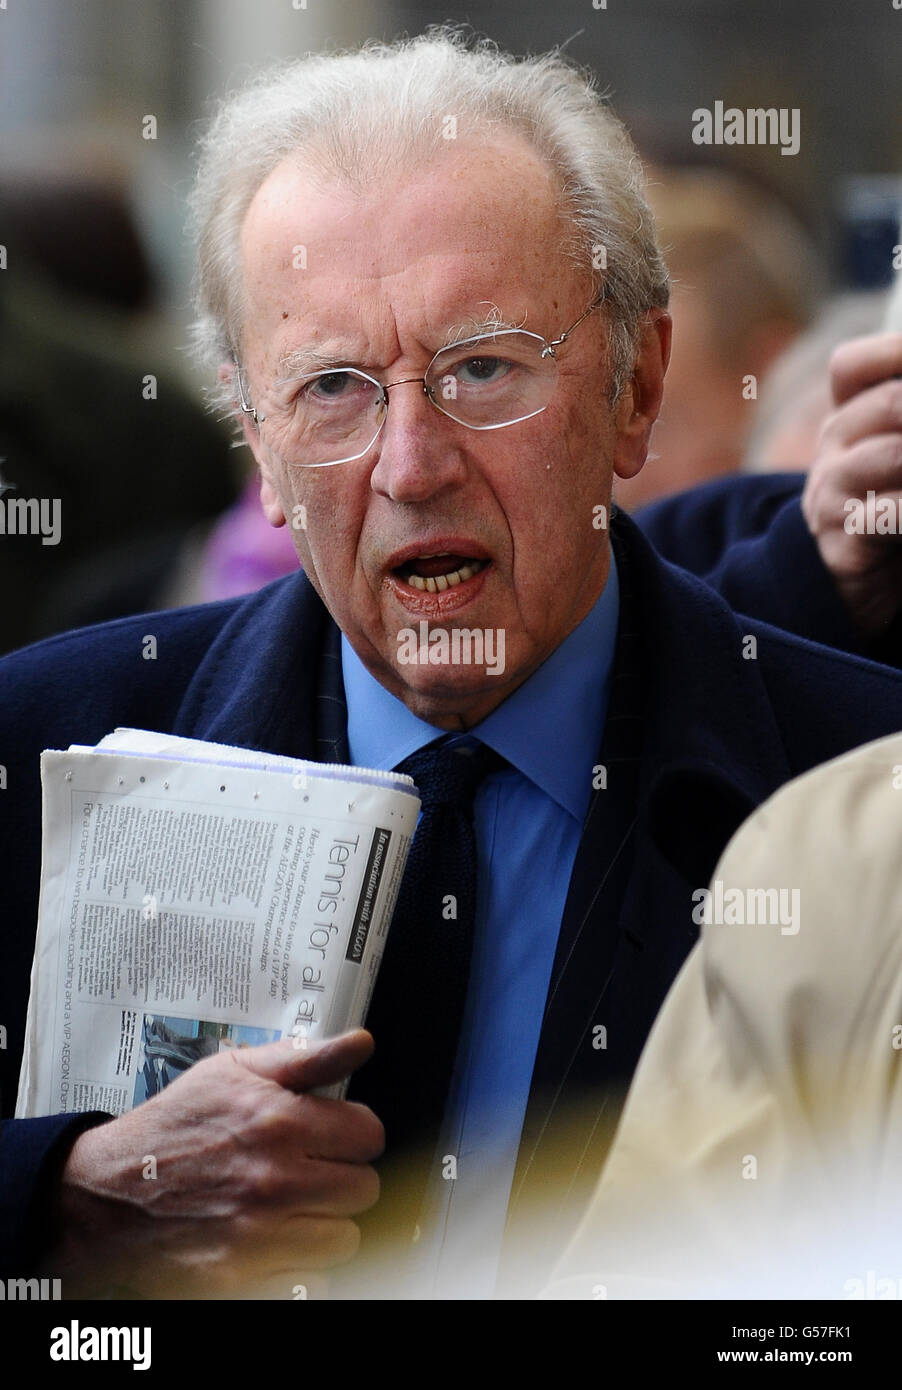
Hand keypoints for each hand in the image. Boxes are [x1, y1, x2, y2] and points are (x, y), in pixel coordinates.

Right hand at [45, 1029, 382, 1298]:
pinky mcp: (245, 1277)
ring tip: (292, 1206)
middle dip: (343, 1177)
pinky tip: (276, 1240)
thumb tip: (361, 1043)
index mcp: (278, 1121)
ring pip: (345, 1238)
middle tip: (311, 1171)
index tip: (335, 1136)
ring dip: (325, 1223)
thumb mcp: (234, 1071)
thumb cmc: (173, 1129)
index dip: (354, 1132)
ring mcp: (260, 1234)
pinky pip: (312, 1281)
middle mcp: (274, 1179)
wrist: (110, 1193)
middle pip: (364, 1188)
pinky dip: (301, 1266)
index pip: (370, 1135)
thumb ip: (306, 1057)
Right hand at [802, 332, 901, 634]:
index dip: (899, 353)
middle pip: (889, 402)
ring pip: (890, 456)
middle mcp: (833, 450)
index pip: (852, 366)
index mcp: (847, 418)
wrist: (857, 586)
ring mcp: (832, 497)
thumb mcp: (899, 451)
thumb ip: (900, 411)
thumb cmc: (894, 507)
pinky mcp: (843, 544)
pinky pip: (887, 515)